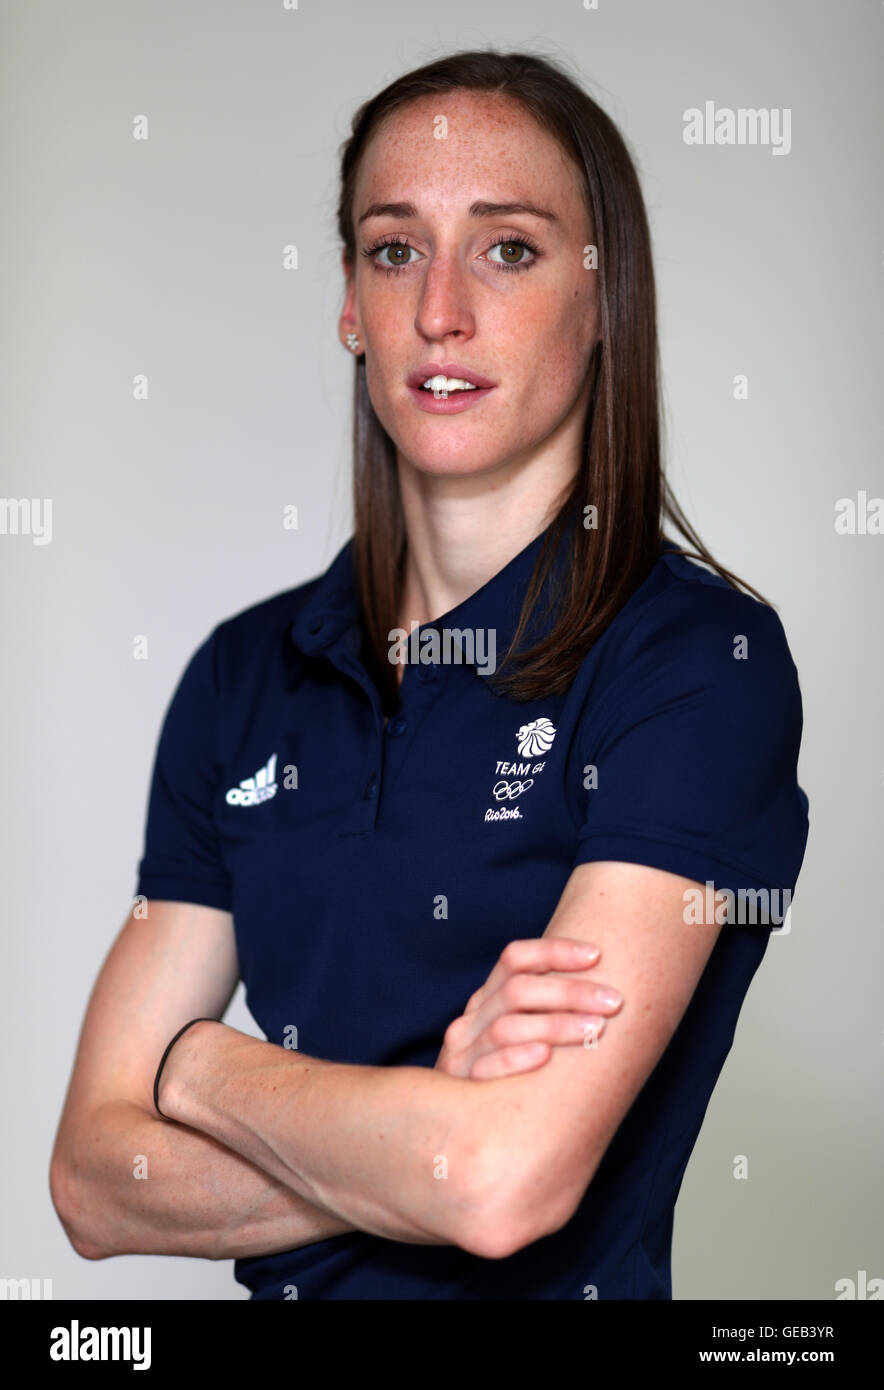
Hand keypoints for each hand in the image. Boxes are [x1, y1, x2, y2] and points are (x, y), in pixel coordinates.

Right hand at [433, 937, 622, 1079]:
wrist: (459, 1128)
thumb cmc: (512, 1077)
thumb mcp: (520, 1035)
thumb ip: (547, 1012)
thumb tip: (608, 992)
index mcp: (488, 998)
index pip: (516, 958)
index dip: (555, 951)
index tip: (597, 955)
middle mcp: (472, 1019)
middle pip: (518, 990)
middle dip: (570, 991)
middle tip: (614, 1000)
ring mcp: (462, 1052)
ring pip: (506, 1027)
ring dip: (555, 1025)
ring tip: (596, 1028)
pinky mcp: (460, 1087)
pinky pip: (486, 1068)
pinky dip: (516, 1059)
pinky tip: (546, 1055)